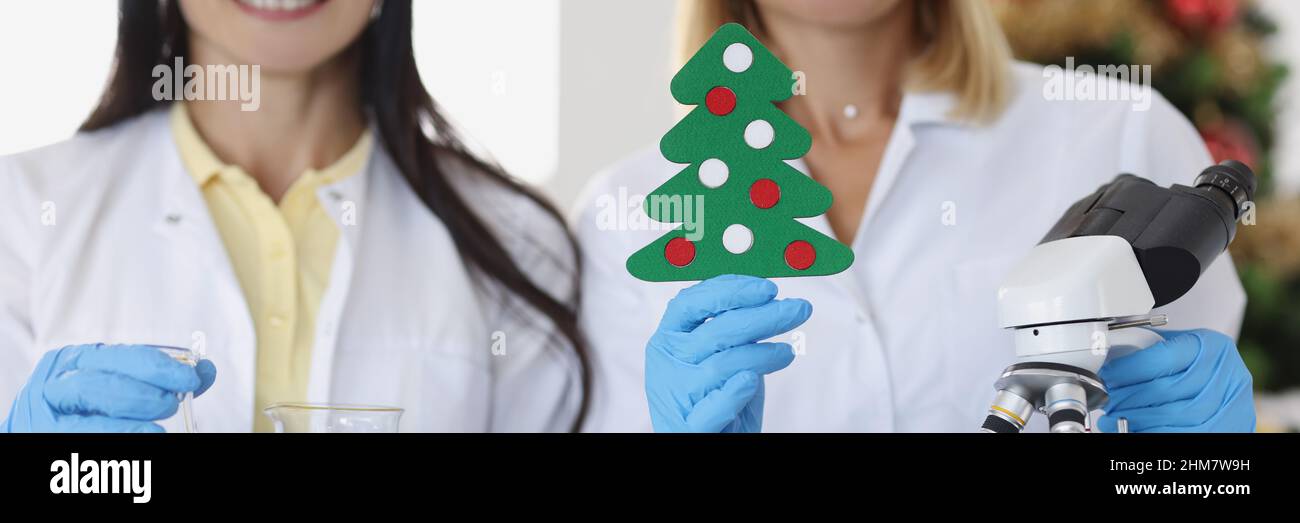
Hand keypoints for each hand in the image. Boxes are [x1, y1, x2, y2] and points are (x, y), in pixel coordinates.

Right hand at [3, 344, 216, 432]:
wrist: (47, 434)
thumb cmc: (86, 415)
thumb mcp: (120, 393)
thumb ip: (160, 383)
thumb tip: (205, 371)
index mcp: (78, 361)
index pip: (122, 356)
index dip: (159, 365)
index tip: (193, 376)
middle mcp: (59, 376)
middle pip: (105, 372)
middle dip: (148, 382)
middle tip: (175, 399)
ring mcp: (46, 404)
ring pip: (90, 392)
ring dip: (133, 401)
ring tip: (164, 413)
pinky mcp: (40, 429)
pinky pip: (82, 428)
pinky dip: (118, 430)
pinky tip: (147, 433)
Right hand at [646, 275, 810, 432]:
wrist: (706, 443)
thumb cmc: (714, 398)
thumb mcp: (721, 357)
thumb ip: (734, 332)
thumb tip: (769, 300)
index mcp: (668, 338)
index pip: (691, 302)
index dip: (729, 290)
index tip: (767, 288)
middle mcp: (667, 364)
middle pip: (715, 331)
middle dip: (762, 316)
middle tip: (796, 310)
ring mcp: (676, 396)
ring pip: (721, 365)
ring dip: (761, 355)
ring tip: (786, 352)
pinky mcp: (688, 428)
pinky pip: (714, 407)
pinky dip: (733, 393)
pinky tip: (750, 381)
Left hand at [1099, 329, 1253, 432]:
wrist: (1223, 380)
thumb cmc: (1190, 363)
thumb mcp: (1172, 347)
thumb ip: (1145, 350)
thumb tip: (1104, 362)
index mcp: (1211, 345)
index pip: (1164, 357)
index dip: (1130, 369)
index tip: (1107, 375)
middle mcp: (1229, 372)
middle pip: (1169, 390)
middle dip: (1130, 398)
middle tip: (1107, 401)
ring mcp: (1235, 402)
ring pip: (1180, 416)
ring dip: (1140, 420)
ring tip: (1115, 419)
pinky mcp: (1235, 425)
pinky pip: (1191, 434)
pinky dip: (1157, 433)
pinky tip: (1136, 430)